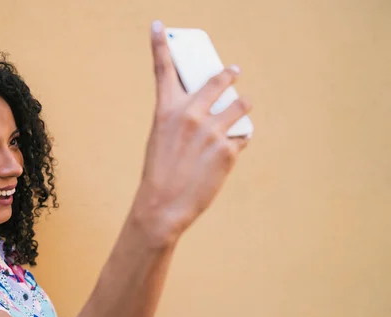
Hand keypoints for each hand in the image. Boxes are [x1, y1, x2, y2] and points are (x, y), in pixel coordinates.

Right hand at [136, 21, 252, 239]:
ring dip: (242, 107)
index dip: (160, 45)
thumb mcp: (161, 138)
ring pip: (241, 105)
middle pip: (218, 79)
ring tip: (240, 113)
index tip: (159, 26)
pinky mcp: (228, 149)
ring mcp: (212, 131)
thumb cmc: (160, 172)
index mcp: (166, 110)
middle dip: (229, 74)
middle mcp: (190, 114)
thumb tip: (208, 107)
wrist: (163, 205)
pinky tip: (226, 155)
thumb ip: (180, 118)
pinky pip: (242, 136)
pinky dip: (238, 142)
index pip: (162, 70)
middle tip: (233, 71)